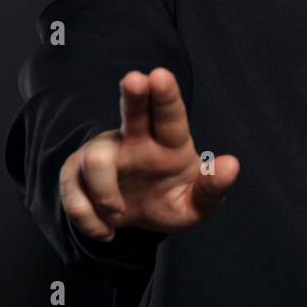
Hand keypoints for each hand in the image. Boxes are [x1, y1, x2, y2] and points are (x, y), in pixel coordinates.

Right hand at [59, 67, 240, 241]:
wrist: (134, 225)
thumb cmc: (172, 203)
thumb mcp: (197, 206)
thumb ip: (212, 188)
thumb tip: (232, 165)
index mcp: (170, 143)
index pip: (170, 115)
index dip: (166, 95)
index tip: (161, 75)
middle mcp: (136, 141)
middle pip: (133, 112)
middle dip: (133, 95)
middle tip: (135, 79)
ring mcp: (104, 154)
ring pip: (96, 160)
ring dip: (105, 194)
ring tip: (119, 215)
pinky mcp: (77, 174)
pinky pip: (74, 193)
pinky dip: (88, 219)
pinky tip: (105, 231)